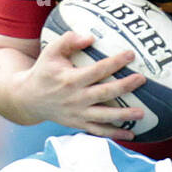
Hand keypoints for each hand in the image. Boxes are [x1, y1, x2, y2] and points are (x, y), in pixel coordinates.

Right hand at [19, 29, 146, 138]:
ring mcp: (77, 114)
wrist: (28, 99)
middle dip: (125, 87)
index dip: (115, 62)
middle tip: (141, 80)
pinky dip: (115, 134)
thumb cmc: (44, 71)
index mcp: (70, 79)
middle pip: (105, 93)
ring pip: (104, 116)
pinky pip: (98, 131)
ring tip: (142, 113)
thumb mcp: (51, 52)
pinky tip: (131, 133)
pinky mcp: (78, 124)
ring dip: (124, 115)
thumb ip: (69, 40)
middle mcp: (75, 98)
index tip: (131, 55)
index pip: (97, 70)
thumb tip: (91, 37)